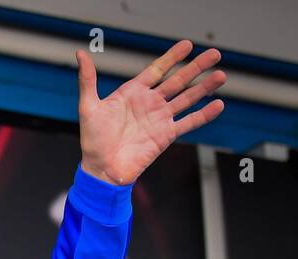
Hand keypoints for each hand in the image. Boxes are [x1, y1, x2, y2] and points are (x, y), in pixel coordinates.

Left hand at [76, 39, 226, 185]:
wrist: (101, 170)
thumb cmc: (92, 141)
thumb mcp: (88, 107)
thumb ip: (87, 81)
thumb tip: (81, 55)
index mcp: (132, 94)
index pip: (156, 70)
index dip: (172, 58)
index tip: (187, 45)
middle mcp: (149, 104)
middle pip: (178, 81)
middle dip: (196, 67)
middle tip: (215, 53)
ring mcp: (159, 119)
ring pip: (187, 99)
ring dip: (204, 87)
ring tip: (221, 75)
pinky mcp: (166, 135)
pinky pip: (189, 122)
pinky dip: (204, 115)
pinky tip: (218, 105)